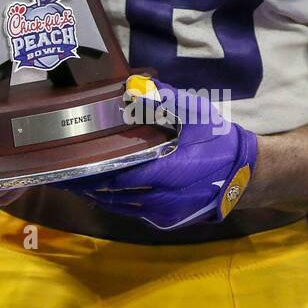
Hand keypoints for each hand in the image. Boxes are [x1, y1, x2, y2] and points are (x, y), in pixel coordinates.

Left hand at [56, 75, 257, 229]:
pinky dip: (115, 202)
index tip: (65, 165)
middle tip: (62, 174)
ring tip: (75, 183)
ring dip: (97, 195)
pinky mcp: (167, 221)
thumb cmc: (218, 140)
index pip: (114, 175)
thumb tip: (131, 85)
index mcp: (164, 172)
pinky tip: (102, 192)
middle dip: (85, 185)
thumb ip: (162, 99)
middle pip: (111, 194)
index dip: (88, 172)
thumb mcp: (194, 112)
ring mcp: (163, 214)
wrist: (246, 175)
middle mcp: (159, 199)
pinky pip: (132, 212)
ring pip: (119, 206)